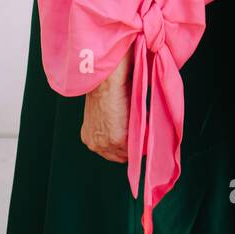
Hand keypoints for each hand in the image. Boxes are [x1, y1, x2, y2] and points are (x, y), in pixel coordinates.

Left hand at [80, 45, 133, 161]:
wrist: (107, 77)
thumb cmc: (108, 87)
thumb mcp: (107, 112)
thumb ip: (115, 125)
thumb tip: (132, 129)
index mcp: (89, 138)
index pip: (112, 154)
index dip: (127, 144)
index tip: (136, 132)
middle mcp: (94, 145)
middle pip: (122, 157)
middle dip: (134, 143)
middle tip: (142, 126)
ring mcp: (105, 144)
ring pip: (132, 152)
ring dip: (140, 137)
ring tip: (143, 118)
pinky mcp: (118, 139)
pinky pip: (139, 144)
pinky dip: (145, 131)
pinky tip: (144, 115)